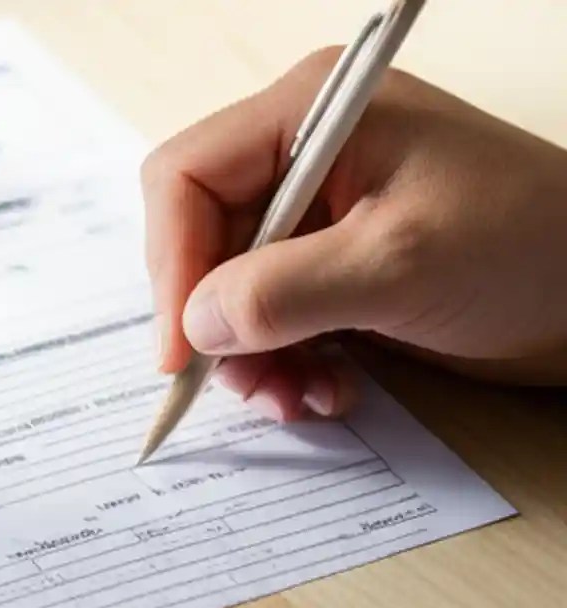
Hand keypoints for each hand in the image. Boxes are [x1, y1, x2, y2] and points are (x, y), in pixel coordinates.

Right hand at [144, 46, 566, 420]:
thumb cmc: (530, 246)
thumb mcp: (399, 265)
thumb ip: (284, 293)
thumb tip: (195, 326)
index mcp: (309, 115)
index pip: (186, 177)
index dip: (172, 263)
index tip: (182, 348)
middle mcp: (301, 156)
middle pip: (200, 240)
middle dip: (218, 322)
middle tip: (249, 385)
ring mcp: (317, 212)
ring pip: (229, 290)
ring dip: (253, 356)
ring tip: (299, 397)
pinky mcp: (332, 264)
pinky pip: (270, 316)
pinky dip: (285, 362)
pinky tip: (326, 389)